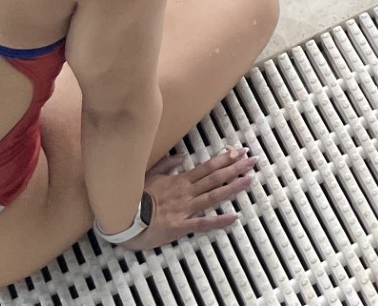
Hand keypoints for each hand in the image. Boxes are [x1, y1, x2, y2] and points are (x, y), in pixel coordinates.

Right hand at [129, 146, 257, 250]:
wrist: (124, 219)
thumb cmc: (134, 198)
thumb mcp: (148, 175)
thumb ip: (166, 164)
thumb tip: (181, 155)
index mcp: (180, 181)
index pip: (207, 167)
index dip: (225, 159)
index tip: (240, 151)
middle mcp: (186, 192)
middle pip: (215, 177)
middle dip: (235, 168)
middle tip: (253, 160)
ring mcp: (185, 209)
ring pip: (213, 195)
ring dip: (233, 187)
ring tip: (250, 179)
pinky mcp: (181, 226)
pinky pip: (203, 223)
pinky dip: (219, 220)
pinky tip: (234, 217)